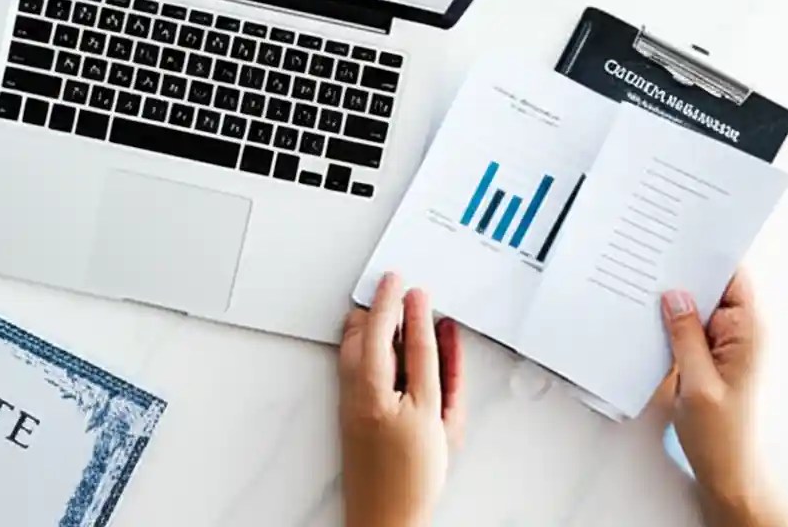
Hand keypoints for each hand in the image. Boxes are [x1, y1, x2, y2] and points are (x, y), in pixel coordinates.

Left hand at [339, 273, 464, 526]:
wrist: (386, 517)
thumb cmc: (413, 477)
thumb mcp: (439, 418)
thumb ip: (438, 367)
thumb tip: (435, 327)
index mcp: (379, 390)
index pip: (397, 333)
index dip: (406, 305)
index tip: (410, 284)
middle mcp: (359, 391)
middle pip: (367, 334)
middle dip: (380, 308)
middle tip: (396, 286)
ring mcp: (350, 400)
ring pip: (357, 346)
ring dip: (372, 323)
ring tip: (390, 307)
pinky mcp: (349, 409)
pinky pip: (357, 364)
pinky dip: (370, 345)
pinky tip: (382, 341)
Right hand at [661, 272, 787, 526]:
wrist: (721, 465)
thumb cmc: (719, 431)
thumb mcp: (699, 383)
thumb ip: (685, 336)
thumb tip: (673, 295)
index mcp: (747, 332)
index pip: (734, 278)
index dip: (710, 256)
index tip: (681, 239)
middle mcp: (736, 331)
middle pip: (711, 286)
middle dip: (682, 273)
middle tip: (648, 258)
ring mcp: (718, 341)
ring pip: (693, 304)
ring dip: (669, 298)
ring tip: (639, 283)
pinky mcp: (701, 353)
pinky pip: (683, 324)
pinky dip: (665, 319)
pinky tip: (643, 315)